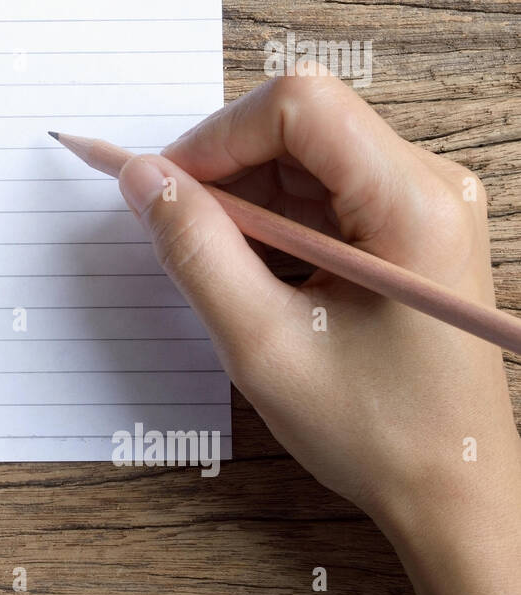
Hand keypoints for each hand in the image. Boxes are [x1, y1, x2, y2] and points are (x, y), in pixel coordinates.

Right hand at [118, 69, 520, 594]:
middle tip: (179, 232)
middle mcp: (429, 186)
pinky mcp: (408, 225)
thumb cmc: (377, 431)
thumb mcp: (262, 344)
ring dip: (245, 198)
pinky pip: (321, 190)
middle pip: (299, 122)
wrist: (453, 489)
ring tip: (223, 269)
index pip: (299, 105)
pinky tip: (257, 276)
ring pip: (303, 153)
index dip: (217, 137)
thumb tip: (141, 179)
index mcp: (412, 205)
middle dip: (224, 168)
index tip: (167, 190)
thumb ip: (194, 251)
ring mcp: (422, 204)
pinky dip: (272, 220)